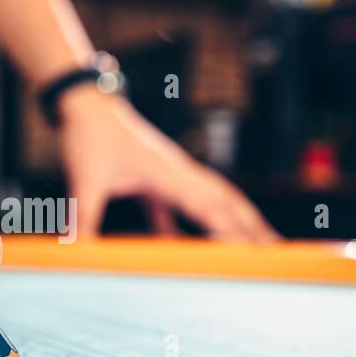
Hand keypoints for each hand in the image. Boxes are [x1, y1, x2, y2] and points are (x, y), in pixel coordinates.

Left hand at [57, 87, 278, 241]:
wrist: (83, 101)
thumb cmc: (87, 135)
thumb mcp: (84, 180)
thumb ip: (83, 218)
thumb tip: (75, 250)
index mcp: (169, 174)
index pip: (208, 209)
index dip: (231, 234)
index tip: (253, 255)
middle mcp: (178, 172)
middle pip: (227, 203)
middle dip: (253, 228)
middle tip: (279, 253)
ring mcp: (171, 172)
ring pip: (213, 200)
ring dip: (235, 221)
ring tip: (256, 244)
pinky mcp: (156, 176)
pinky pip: (182, 205)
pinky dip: (191, 224)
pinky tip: (183, 248)